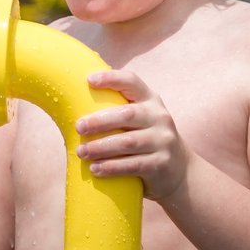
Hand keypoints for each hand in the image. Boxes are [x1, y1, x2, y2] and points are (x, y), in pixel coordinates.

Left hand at [74, 70, 190, 201]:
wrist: (179, 171)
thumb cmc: (145, 139)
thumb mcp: (139, 119)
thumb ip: (116, 109)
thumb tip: (70, 100)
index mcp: (151, 101)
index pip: (132, 82)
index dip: (112, 78)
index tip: (89, 80)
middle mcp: (160, 117)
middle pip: (128, 115)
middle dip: (100, 121)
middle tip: (78, 127)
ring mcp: (163, 141)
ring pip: (128, 142)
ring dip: (101, 147)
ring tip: (81, 152)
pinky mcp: (161, 164)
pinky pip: (133, 165)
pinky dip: (111, 167)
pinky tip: (95, 169)